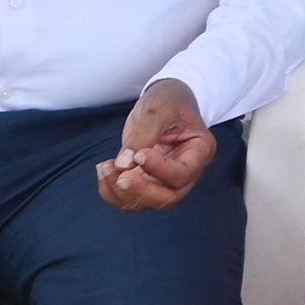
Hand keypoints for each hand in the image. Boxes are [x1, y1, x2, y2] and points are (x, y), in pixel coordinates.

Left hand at [95, 80, 215, 210]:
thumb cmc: (169, 101)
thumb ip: (144, 134)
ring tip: (105, 167)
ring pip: (147, 203)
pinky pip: (131, 200)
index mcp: (200, 151)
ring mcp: (167, 181)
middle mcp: (188, 173)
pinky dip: (112, 192)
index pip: (183, 174)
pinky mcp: (148, 183)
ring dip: (122, 192)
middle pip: (168, 198)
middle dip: (141, 191)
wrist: (165, 102)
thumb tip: (124, 164)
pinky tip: (104, 171)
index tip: (138, 154)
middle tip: (120, 175)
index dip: (159, 169)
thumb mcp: (158, 109)